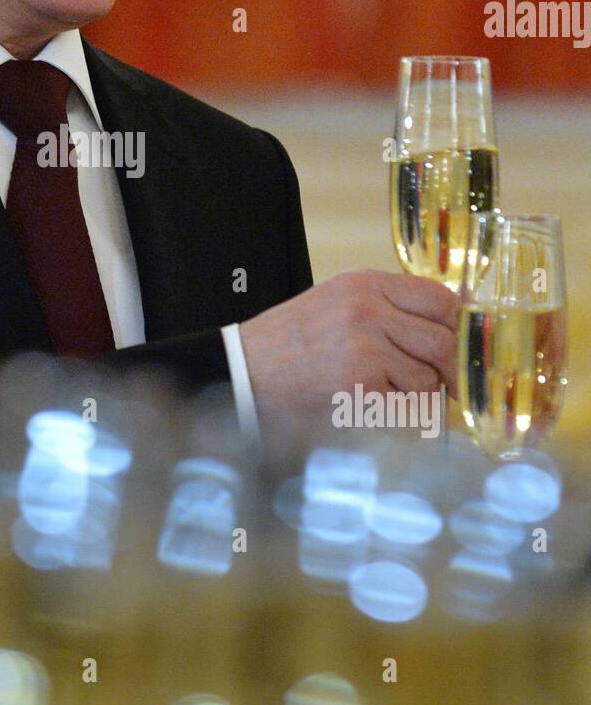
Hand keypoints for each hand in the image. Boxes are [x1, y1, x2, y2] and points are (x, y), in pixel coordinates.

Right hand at [239, 270, 457, 410]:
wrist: (242, 373)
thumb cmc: (289, 345)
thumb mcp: (335, 305)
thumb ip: (386, 308)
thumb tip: (449, 326)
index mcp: (364, 284)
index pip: (440, 299)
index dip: (459, 327)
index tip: (461, 347)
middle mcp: (368, 309)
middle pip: (443, 341)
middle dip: (450, 372)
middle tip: (443, 388)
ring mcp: (365, 348)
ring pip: (430, 380)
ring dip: (420, 399)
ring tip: (390, 399)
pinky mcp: (359, 386)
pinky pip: (408, 408)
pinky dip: (402, 420)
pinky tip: (376, 413)